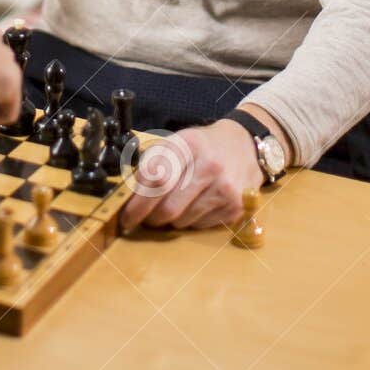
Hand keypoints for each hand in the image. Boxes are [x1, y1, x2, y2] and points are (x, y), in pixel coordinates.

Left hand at [121, 119, 263, 232]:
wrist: (244, 145)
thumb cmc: (202, 147)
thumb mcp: (177, 142)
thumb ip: (153, 164)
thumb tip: (128, 198)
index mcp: (187, 144)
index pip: (155, 179)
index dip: (136, 204)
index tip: (125, 217)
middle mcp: (208, 165)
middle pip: (167, 207)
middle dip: (151, 218)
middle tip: (146, 218)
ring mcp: (224, 188)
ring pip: (182, 221)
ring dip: (171, 220)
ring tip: (176, 205)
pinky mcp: (235, 206)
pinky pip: (199, 226)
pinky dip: (191, 221)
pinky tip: (196, 206)